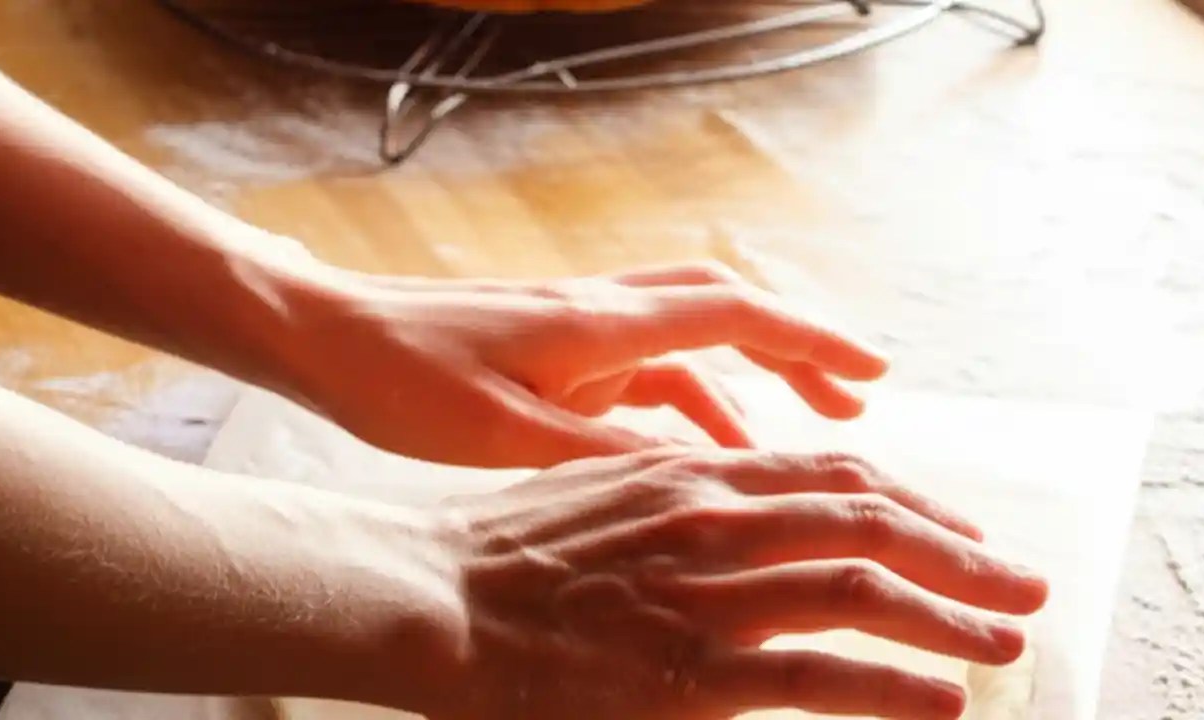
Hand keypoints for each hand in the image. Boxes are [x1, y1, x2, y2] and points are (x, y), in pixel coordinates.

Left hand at [281, 263, 888, 467]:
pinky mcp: (558, 350)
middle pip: (728, 313)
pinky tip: (703, 449)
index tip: (874, 369)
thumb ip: (600, 452)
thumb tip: (694, 476)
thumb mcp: (505, 434)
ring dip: (749, 380)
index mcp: (599, 326)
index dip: (811, 341)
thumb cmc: (403, 381)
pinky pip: (647, 370)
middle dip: (798, 350)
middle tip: (858, 398)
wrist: (329, 337)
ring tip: (801, 434)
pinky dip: (690, 401)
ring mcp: (581, 329)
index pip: (733, 317)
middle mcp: (602, 314)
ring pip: (691, 341)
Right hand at [403, 450, 1046, 719]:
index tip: (959, 526)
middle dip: (961, 551)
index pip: (835, 473)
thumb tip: (734, 491)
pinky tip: (942, 701)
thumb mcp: (601, 485)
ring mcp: (708, 595)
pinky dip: (890, 686)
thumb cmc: (505, 546)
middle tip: (1022, 579)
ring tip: (1007, 638)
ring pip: (862, 590)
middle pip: (870, 520)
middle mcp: (716, 520)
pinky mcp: (690, 673)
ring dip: (950, 614)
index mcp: (696, 474)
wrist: (432, 595)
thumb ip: (676, 486)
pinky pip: (816, 676)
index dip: (914, 498)